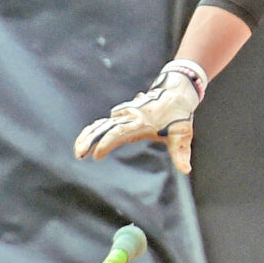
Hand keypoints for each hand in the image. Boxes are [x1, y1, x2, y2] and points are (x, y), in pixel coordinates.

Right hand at [74, 59, 206, 174]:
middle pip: (105, 127)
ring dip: (88, 135)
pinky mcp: (123, 114)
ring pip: (102, 124)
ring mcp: (125, 114)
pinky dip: (93, 130)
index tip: (97, 154)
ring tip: (78, 151)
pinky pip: (104, 122)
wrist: (176, 92)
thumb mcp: (182, 135)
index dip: (107, 142)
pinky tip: (85, 139)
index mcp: (141, 122)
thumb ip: (181, 153)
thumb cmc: (179, 115)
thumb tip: (186, 170)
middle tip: (79, 154)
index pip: (120, 132)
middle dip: (90, 140)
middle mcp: (130, 116)